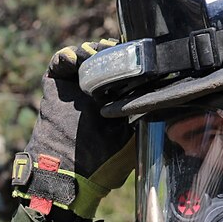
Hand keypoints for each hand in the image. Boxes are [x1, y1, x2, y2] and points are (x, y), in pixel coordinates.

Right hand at [12, 39, 134, 219]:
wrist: (67, 173)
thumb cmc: (103, 164)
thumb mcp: (133, 141)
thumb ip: (145, 121)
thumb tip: (167, 101)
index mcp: (113, 103)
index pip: (122, 72)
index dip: (127, 60)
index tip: (135, 52)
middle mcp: (93, 93)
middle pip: (102, 59)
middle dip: (108, 51)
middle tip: (114, 48)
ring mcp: (73, 89)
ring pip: (82, 57)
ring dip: (90, 50)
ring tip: (95, 52)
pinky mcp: (54, 87)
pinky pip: (59, 63)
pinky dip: (66, 55)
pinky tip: (76, 57)